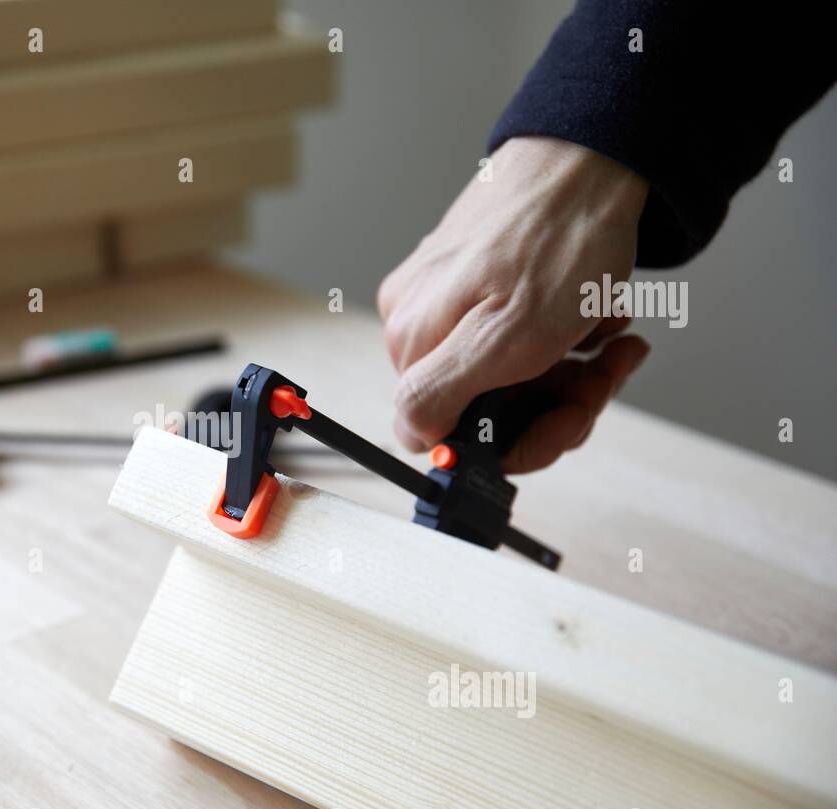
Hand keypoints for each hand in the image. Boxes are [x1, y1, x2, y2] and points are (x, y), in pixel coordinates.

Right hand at [377, 136, 650, 472]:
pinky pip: (519, 336)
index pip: (449, 435)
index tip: (571, 414)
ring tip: (614, 336)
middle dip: (557, 400)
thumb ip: (439, 394)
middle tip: (607, 371)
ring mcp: (445, 300)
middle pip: (486, 406)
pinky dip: (566, 337)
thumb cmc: (557, 239)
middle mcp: (417, 325)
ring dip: (571, 369)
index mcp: (414, 345)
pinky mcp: (475, 281)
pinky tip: (598, 315)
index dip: (519, 439)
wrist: (589, 153)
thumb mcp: (504, 337)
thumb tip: (410, 435)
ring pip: (511, 375)